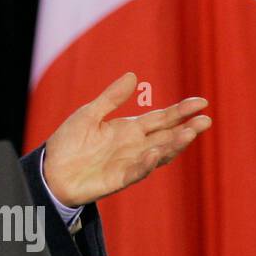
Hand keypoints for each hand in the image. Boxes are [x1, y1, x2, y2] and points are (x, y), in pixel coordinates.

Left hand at [41, 71, 212, 206]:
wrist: (49, 170)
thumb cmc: (69, 142)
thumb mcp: (88, 114)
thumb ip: (111, 98)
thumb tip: (133, 75)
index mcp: (129, 129)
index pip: (161, 118)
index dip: (180, 111)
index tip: (201, 102)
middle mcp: (135, 146)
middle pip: (166, 136)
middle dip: (186, 128)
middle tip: (205, 120)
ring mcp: (129, 163)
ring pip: (159, 154)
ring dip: (174, 145)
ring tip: (189, 134)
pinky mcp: (118, 179)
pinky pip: (137, 172)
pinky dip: (147, 163)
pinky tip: (156, 153)